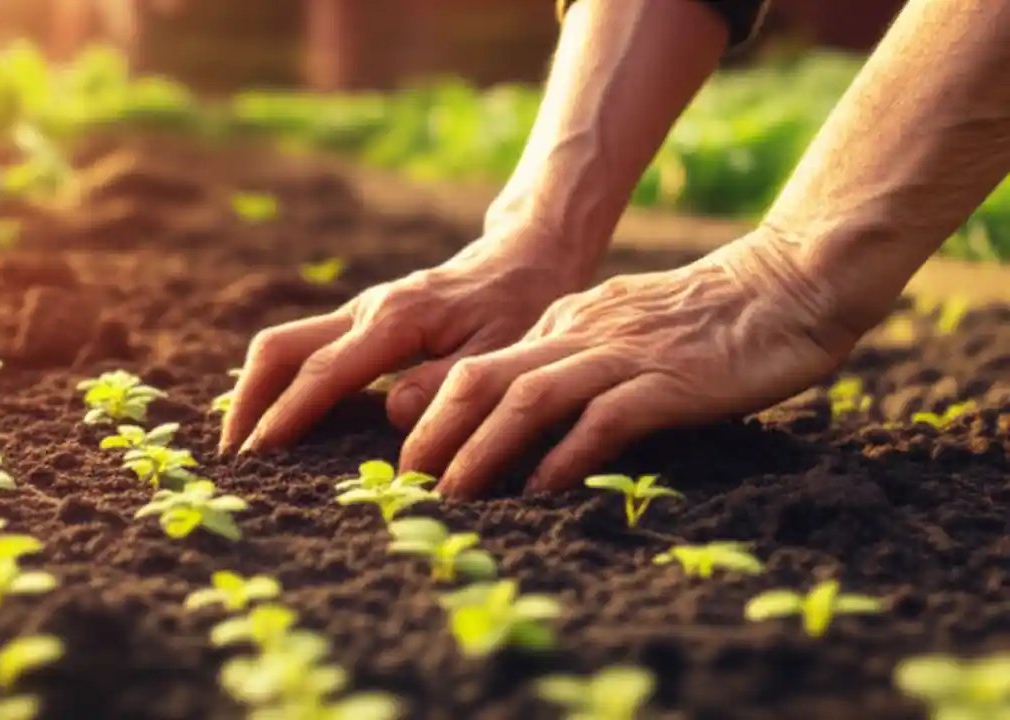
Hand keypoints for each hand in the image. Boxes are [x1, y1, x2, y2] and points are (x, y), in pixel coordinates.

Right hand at [219, 225, 596, 453]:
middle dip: (247, 401)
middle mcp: (365, 310)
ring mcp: (358, 311)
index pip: (322, 373)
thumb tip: (392, 412)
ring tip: (243, 444)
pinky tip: (275, 419)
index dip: (286, 416)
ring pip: (283, 346)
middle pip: (279, 349)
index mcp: (395, 320)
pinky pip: (302, 348)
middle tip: (232, 457)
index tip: (257, 455)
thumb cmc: (518, 310)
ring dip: (255, 391)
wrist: (522, 260)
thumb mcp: (500, 351)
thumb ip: (447, 384)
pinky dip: (277, 382)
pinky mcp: (360, 319)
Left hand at [398, 230, 863, 498]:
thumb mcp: (624, 328)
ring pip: (528, 398)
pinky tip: (539, 490)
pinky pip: (603, 419)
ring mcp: (623, 355)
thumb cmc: (709, 318)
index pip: (483, 367)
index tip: (412, 456)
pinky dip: (565, 455)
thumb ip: (576, 356)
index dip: (437, 413)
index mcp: (567, 321)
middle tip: (405, 480)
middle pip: (484, 379)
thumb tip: (528, 400)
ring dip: (481, 449)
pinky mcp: (668, 381)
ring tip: (451, 494)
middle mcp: (581, 334)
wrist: (787, 284)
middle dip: (436, 431)